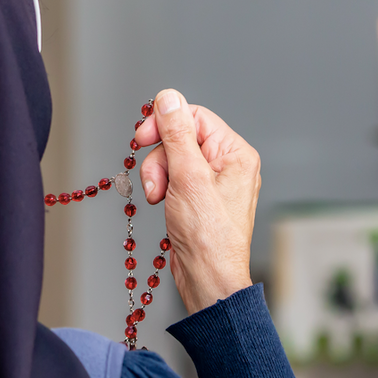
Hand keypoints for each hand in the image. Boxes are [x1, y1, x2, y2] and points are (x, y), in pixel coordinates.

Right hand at [134, 89, 260, 314]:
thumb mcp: (188, 177)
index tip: (142, 137)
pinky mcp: (198, 198)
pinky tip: (161, 204)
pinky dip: (161, 187)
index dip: (164, 123)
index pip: (194, 116)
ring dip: (157, 175)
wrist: (208, 279)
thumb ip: (177, 134)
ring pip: (172, 158)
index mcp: (235, 153)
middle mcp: (228, 164)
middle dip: (160, 158)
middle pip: (180, 137)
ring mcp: (212, 182)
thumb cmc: (207, 236)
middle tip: (155, 182)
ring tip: (158, 198)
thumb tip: (168, 98)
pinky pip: (173, 178)